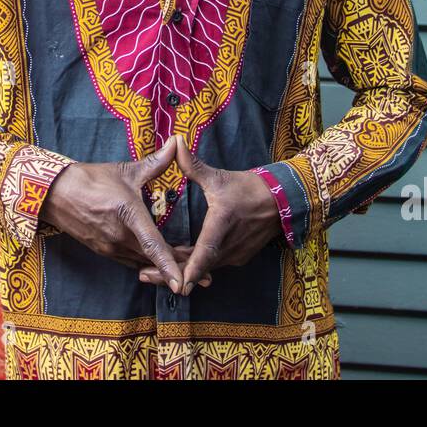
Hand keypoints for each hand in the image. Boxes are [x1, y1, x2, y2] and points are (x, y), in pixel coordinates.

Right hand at [39, 135, 185, 293]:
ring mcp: (110, 247)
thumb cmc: (91, 179)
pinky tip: (160, 266)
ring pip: (143, 264)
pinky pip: (131, 262)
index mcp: (128, 215)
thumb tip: (177, 143)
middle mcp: (119, 237)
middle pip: (154, 260)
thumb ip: (156, 162)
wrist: (55, 193)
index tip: (183, 284)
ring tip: (188, 274)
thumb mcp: (125, 170)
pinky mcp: (104, 251)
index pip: (154, 246)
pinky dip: (147, 265)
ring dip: (164, 270)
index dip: (170, 266)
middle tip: (206, 279)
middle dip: (179, 270)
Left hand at [136, 135, 282, 294]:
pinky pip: (213, 264)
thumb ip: (193, 164)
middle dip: (171, 273)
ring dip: (183, 271)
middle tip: (144, 275)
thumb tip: (175, 141)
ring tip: (153, 273)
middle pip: (198, 267)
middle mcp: (229, 245)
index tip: (178, 285)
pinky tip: (179, 265)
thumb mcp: (219, 177)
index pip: (204, 252)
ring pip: (205, 267)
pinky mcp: (239, 256)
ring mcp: (235, 254)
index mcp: (222, 225)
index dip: (190, 270)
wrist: (282, 200)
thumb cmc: (250, 188)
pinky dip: (197, 266)